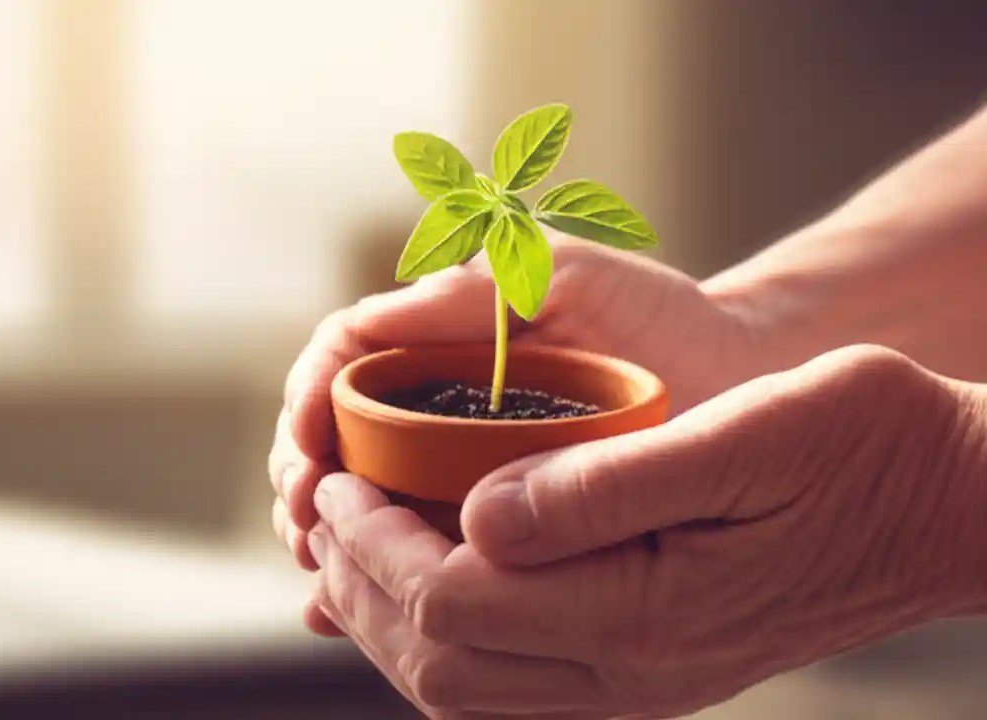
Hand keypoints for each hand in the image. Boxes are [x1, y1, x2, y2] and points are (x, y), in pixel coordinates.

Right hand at [269, 235, 765, 630]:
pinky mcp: (494, 529)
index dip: (306, 409)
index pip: (337, 368)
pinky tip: (343, 618)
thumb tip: (365, 333)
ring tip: (322, 578)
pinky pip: (416, 560)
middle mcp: (434, 410)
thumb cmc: (653, 316)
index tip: (308, 451)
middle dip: (305, 485)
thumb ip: (469, 292)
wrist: (735, 382)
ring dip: (329, 544)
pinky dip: (373, 588)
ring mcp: (458, 472)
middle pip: (331, 446)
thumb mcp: (560, 277)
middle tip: (306, 524)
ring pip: (361, 511)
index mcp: (437, 344)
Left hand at [308, 345, 986, 716]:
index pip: (457, 602)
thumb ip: (609, 485)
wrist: (947, 504)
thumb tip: (477, 517)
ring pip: (468, 689)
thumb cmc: (862, 446)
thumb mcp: (748, 435)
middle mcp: (634, 673)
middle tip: (322, 511)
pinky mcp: (648, 667)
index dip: (375, 546)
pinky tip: (418, 590)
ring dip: (389, 623)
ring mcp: (640, 682)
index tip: (337, 479)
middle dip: (360, 590)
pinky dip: (442, 641)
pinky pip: (511, 684)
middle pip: (442, 663)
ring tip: (348, 551)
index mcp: (649, 614)